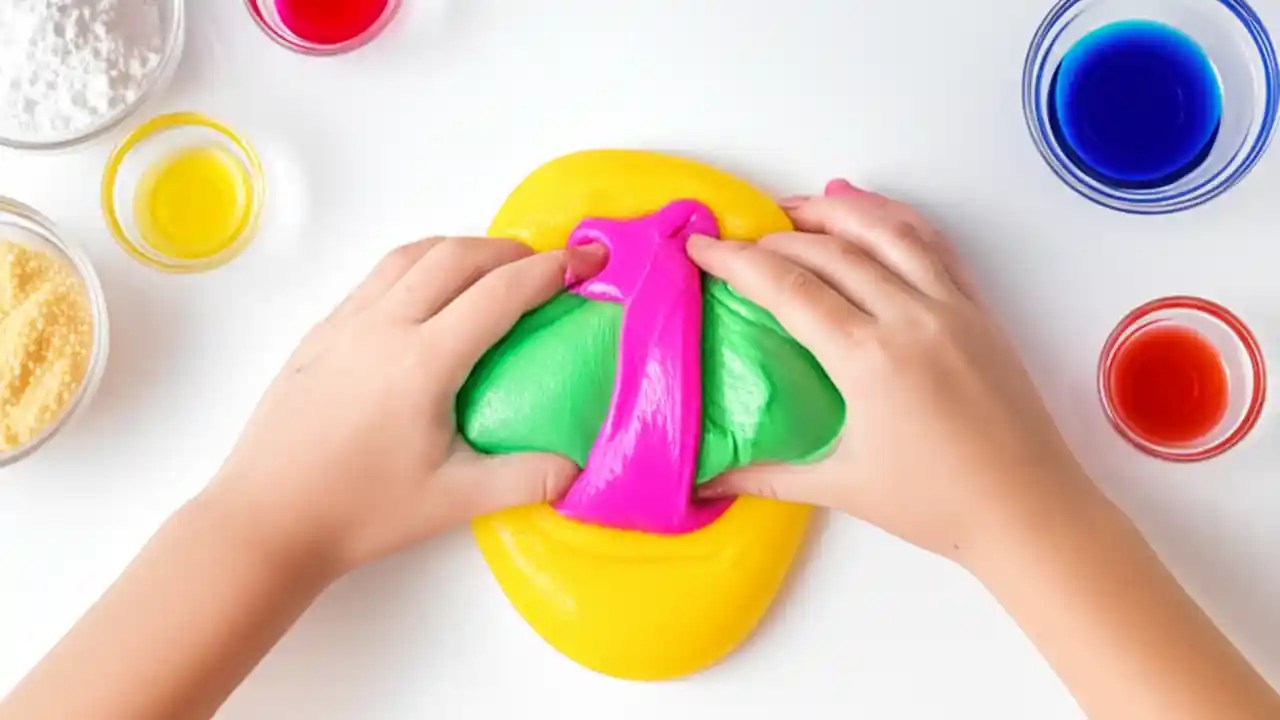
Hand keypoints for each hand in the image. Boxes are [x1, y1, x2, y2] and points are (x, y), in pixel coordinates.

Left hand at [208, 237, 606, 575]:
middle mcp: (383, 326)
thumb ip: (525, 479)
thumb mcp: (453, 501)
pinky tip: (429, 294)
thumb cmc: (358, 513)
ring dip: (462, 249)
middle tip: (548, 264)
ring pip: (411, 255)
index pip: (499, 293)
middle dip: (511, 249)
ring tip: (493, 268)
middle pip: (456, 256)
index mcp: (422, 361)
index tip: (588, 259)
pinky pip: (378, 276)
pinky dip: (419, 265)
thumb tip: (579, 465)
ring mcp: (345, 324)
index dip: (552, 269)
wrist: (265, 520)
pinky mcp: (320, 334)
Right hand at [690, 180, 1099, 563]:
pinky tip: (873, 214)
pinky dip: (897, 220)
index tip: (702, 247)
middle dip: (777, 233)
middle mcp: (909, 317)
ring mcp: (951, 307)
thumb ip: (767, 475)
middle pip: (830, 249)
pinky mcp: (981, 310)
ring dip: (838, 210)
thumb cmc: (937, 505)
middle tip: (740, 234)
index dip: (736, 260)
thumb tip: (706, 481)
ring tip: (800, 205)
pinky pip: (935, 245)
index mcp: (867, 357)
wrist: (1029, 512)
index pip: (787, 287)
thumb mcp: (842, 486)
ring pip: (887, 231)